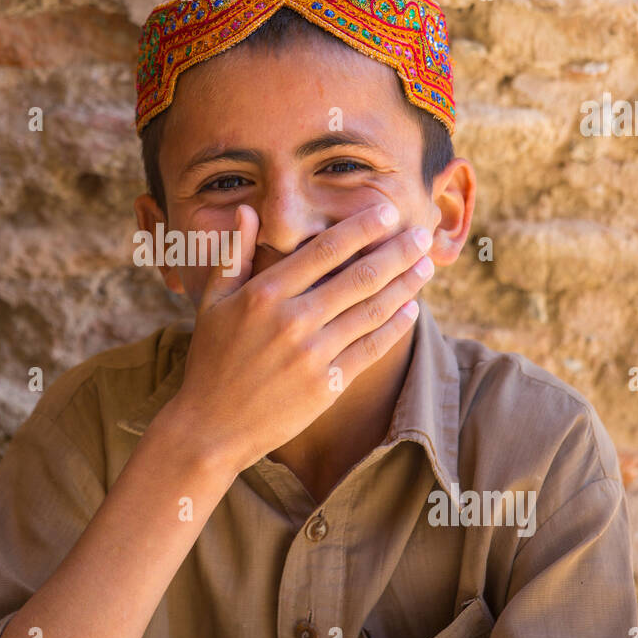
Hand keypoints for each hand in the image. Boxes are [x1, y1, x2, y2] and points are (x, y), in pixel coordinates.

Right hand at [159, 202, 434, 478]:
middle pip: (358, 277)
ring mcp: (312, 355)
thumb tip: (247, 210)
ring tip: (426, 266)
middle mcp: (292, 320)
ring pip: (371, 311)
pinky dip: (394, 327)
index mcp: (264, 294)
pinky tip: (411, 309)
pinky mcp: (326, 385)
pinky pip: (370, 349)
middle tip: (422, 235)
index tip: (387, 212)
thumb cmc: (210, 360)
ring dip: (404, 286)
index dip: (361, 228)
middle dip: (396, 252)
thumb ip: (233, 254)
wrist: (210, 427)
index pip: (325, 250)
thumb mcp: (212, 302)